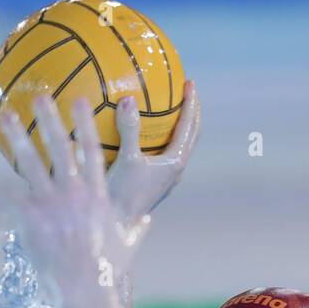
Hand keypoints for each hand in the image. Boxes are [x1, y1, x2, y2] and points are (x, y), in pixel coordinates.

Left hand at [0, 95, 147, 298]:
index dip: (85, 123)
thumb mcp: (127, 246)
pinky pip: (8, 190)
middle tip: (40, 95)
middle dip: (50, 118)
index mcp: (98, 196)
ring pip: (31, 162)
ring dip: (18, 136)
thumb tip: (147, 221)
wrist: (86, 289)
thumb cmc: (108, 272)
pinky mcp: (31, 217)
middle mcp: (75, 192)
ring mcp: (52, 203)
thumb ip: (136, 229)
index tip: (80, 100)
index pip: (92, 151)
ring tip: (9, 116)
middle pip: (61, 146)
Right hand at [107, 80, 199, 227]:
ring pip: (176, 146)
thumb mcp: (126, 159)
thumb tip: (129, 99)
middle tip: (186, 91)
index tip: (190, 83)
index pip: (190, 127)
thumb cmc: (123, 194)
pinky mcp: (152, 183)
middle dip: (190, 113)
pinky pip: (159, 154)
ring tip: (168, 109)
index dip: (191, 104)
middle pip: (189, 136)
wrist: (116, 224)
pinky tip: (140, 134)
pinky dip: (156, 139)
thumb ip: (129, 129)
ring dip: (176, 127)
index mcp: (175, 163)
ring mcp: (165, 178)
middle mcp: (174, 171)